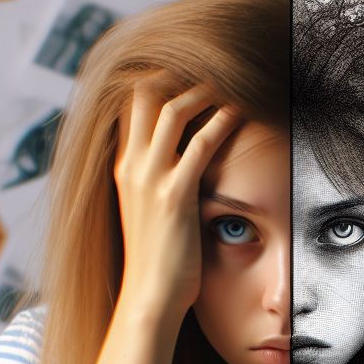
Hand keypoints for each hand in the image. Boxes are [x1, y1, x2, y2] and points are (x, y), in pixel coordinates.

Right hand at [113, 78, 240, 320]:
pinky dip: (222, 121)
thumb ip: (156, 184)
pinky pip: (200, 144)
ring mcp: (150, 179)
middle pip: (146, 94)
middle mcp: (131, 166)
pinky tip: (239, 112)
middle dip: (177, 73)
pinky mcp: (175, 195)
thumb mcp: (147, 212)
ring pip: (173, 110)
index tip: (185, 70)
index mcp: (123, 168)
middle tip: (209, 65)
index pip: (133, 105)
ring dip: (203, 90)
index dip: (157, 80)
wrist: (149, 297)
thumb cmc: (156, 261)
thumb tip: (179, 170)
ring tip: (228, 81)